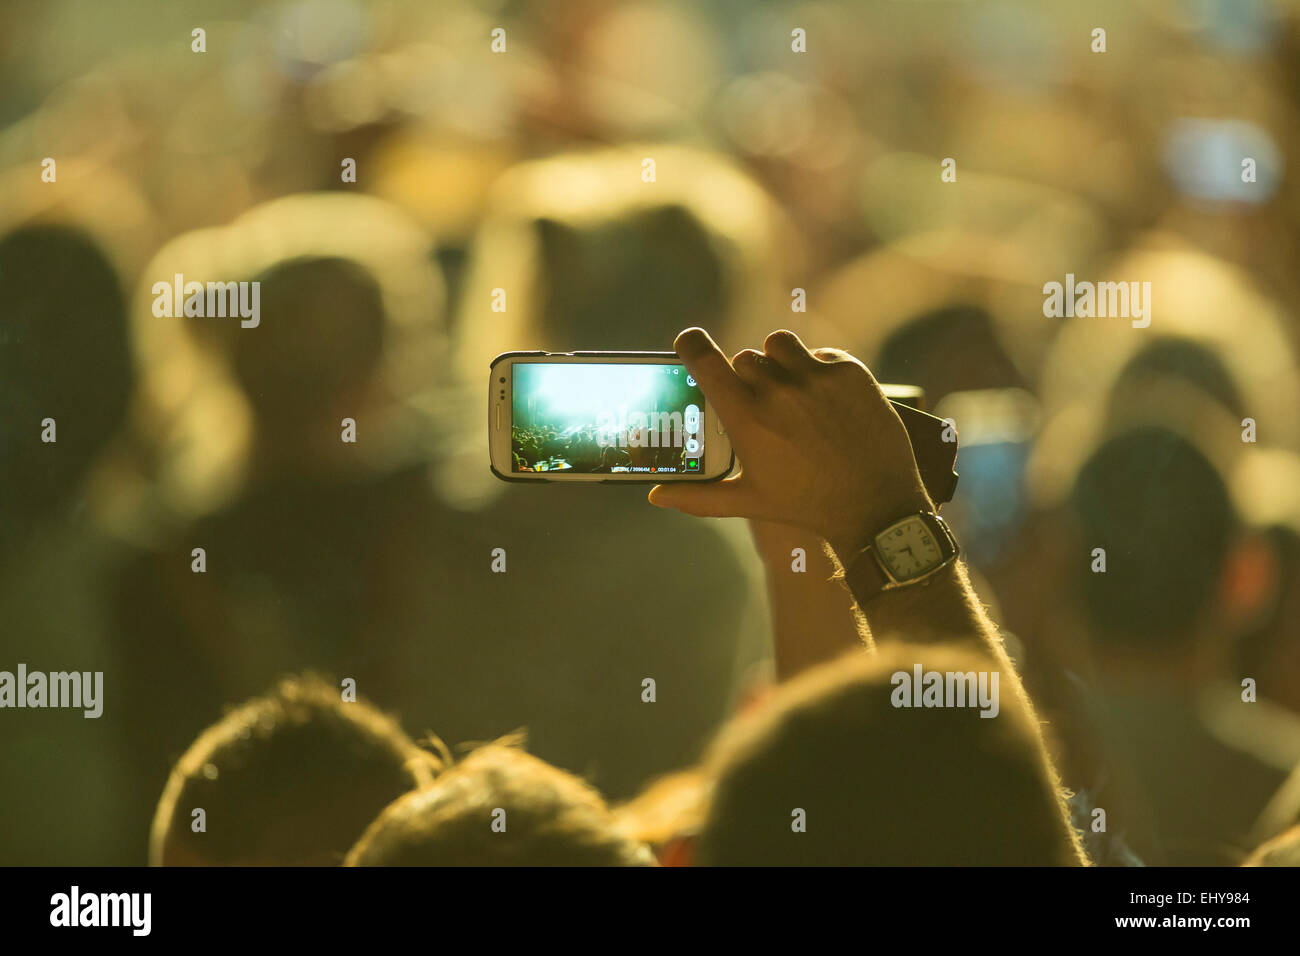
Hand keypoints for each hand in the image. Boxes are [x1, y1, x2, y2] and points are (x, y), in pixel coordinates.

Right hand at [649, 328, 932, 558]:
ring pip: (780, 345)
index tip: (689, 342)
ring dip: (780, 361)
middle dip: (748, 377)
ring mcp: (816, 379)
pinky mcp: (851, 372)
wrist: (877, 506)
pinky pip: (821, 353)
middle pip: (744, 358)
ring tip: (791, 390)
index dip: (692, 344)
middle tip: (762, 405)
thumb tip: (656, 496)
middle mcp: (778, 392)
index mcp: (747, 419)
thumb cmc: (807, 506)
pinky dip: (819, 369)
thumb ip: (698, 496)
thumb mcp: (749, 502)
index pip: (705, 360)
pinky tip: (826, 399)